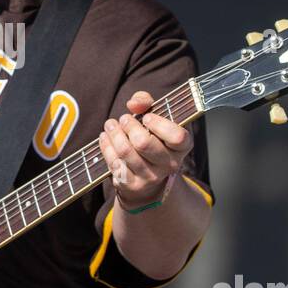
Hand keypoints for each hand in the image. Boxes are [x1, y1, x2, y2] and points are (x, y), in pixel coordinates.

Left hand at [98, 90, 192, 208]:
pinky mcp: (133, 185)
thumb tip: (133, 103)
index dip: (159, 124)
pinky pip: (115, 163)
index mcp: (181, 147)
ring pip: (125, 151)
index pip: (177, 137)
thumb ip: (146, 102)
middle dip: (129, 126)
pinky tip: (105, 138)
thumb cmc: (151, 137)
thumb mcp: (154, 117)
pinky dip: (106, 147)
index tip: (146, 117)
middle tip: (123, 118)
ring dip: (114, 133)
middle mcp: (170, 164)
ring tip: (110, 124)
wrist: (146, 176)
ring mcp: (151, 177)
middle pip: (143, 143)